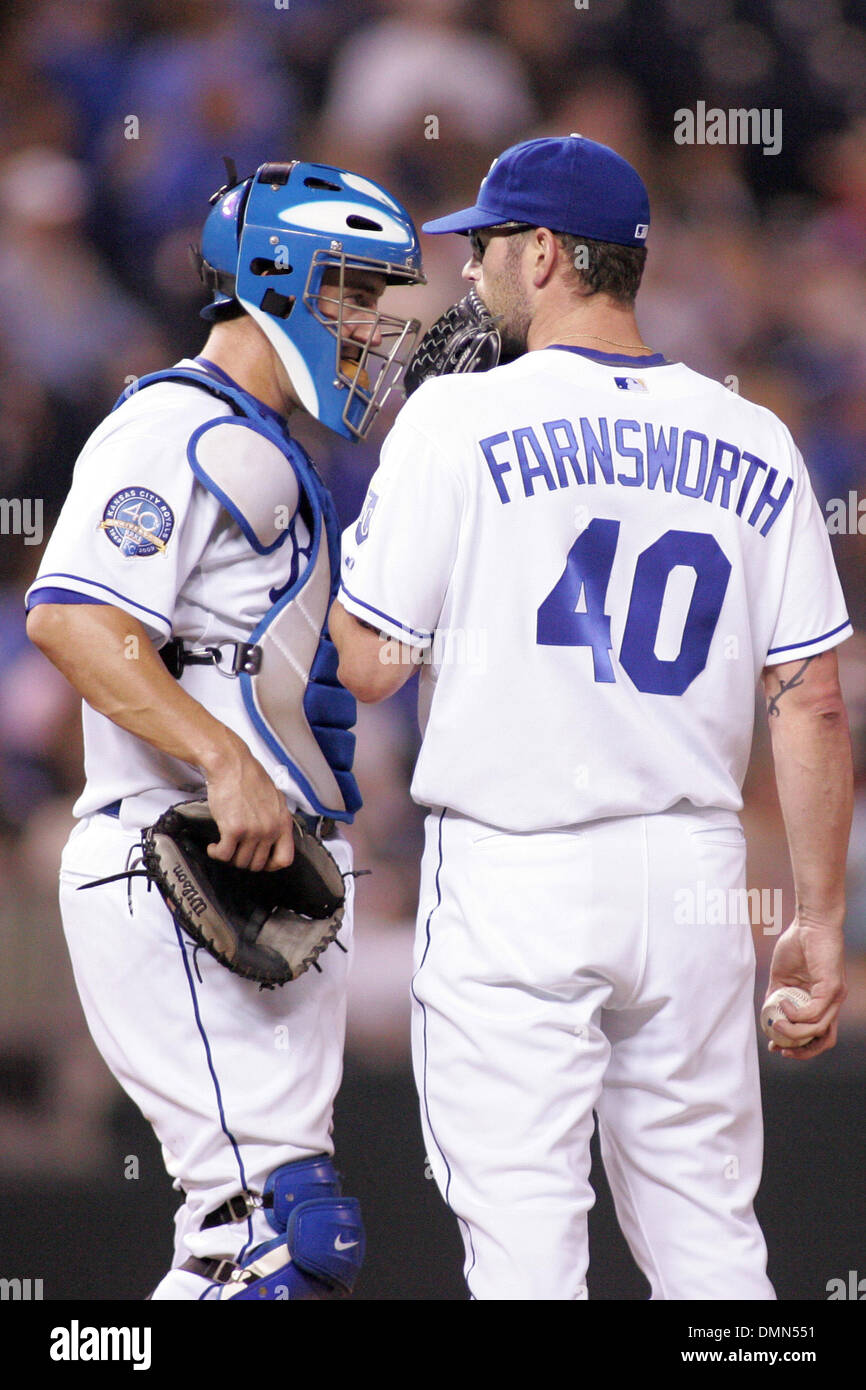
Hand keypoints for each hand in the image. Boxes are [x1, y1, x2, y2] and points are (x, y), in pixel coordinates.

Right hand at [202, 735, 294, 871]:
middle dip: (245, 860)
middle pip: (258, 864)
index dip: (271, 865)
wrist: (231, 765)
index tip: (261, 862)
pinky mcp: (233, 830)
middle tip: (236, 850)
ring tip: (224, 845)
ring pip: (240, 861)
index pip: (285, 859)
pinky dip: (216, 853)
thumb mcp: (274, 799)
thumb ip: (275, 819)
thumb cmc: (249, 777)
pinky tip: (214, 846)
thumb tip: (273, 835)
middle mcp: (270, 829)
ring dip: (229, 857)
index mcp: (283, 822)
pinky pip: (224, 855)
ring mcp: (253, 831)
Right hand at [764, 915, 846, 1059]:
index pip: (816, 1035)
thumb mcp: (781, 976)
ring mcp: (835, 997)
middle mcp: (832, 1003)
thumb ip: (777, 995)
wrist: (810, 922)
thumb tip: (767, 1014)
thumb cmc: (797, 944)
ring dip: (794, 1033)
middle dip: (801, 1051)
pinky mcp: (833, 988)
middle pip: (824, 1040)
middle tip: (779, 1049)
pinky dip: (796, 1014)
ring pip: (818, 1030)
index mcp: (821, 1001)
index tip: (775, 1047)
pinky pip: (814, 1012)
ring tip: (776, 1025)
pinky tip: (782, 1005)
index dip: (798, 1047)